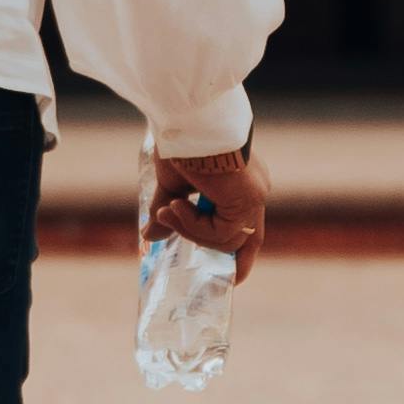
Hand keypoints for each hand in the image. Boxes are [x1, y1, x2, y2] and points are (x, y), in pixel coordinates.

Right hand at [143, 143, 266, 286]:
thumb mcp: (171, 184)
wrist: (188, 122)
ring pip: (226, 239)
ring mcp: (252, 196)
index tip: (232, 269)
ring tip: (166, 210)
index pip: (241, 221)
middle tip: (232, 281)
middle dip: (239, 261)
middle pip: (248, 237)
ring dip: (190, 230)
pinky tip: (176, 205)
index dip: (236, 246)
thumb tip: (150, 236)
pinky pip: (221, 233)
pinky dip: (194, 226)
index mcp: (238, 183)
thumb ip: (169, 212)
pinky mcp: (248, 201)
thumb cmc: (181, 142)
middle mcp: (251, 191)